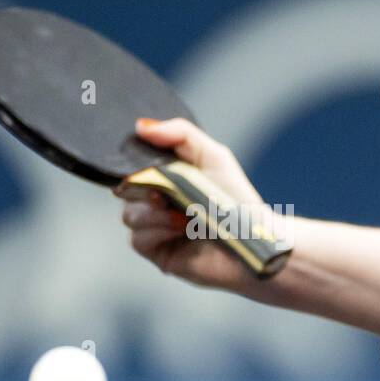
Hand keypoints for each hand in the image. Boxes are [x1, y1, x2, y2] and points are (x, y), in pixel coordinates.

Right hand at [115, 117, 278, 290]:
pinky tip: (182, 226)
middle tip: (167, 189)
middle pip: (125, 190)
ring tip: (185, 212)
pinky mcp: (157, 253)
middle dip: (145, 186)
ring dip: (154, 211)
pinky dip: (158, 229)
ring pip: (129, 215)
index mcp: (163, 179)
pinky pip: (138, 238)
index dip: (133, 163)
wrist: (254, 238)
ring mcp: (154, 230)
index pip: (131, 167)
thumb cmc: (235, 199)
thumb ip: (180, 134)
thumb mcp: (210, 155)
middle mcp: (155, 204)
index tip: (147, 162)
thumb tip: (141, 127)